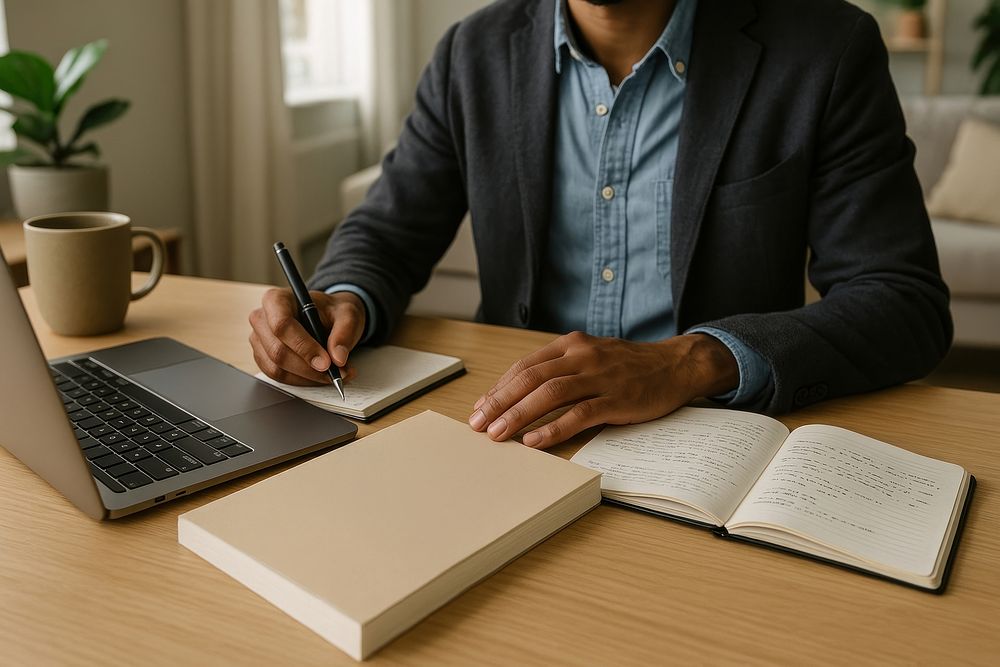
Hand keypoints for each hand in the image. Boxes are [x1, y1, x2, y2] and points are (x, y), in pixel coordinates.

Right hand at [249, 288, 364, 385]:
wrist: (329, 317)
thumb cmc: (333, 311)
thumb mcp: (347, 314)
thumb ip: (344, 333)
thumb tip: (338, 358)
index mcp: (277, 299)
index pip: (282, 325)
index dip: (303, 347)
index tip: (326, 362)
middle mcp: (262, 319)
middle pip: (277, 351)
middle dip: (308, 368)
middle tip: (335, 373)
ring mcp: (260, 340)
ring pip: (277, 369)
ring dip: (307, 377)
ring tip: (333, 374)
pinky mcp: (263, 358)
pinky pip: (279, 377)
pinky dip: (302, 381)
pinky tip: (320, 376)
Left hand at [468, 332, 738, 448]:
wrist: (677, 364)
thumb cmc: (630, 365)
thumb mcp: (592, 356)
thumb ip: (561, 369)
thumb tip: (523, 394)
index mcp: (572, 344)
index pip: (525, 365)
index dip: (500, 387)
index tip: (481, 407)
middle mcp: (582, 356)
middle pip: (531, 378)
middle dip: (500, 401)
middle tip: (478, 423)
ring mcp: (600, 377)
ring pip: (550, 394)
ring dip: (519, 414)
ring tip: (498, 433)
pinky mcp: (617, 398)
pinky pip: (579, 414)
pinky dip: (554, 428)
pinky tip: (535, 441)